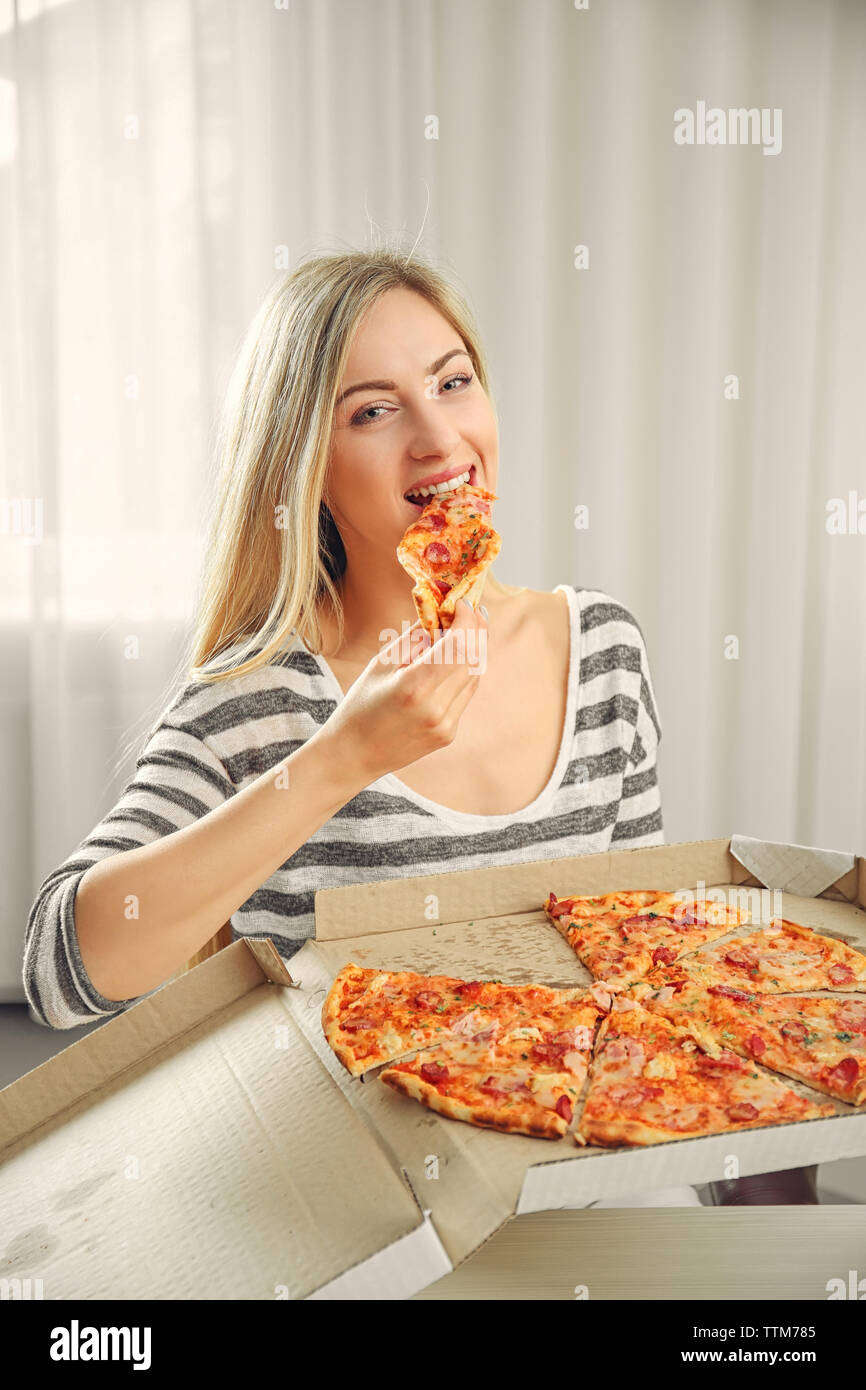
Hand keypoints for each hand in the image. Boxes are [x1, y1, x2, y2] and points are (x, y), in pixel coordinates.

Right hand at [321, 598, 487, 786]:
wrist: (354, 755)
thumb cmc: (361, 705)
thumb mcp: (381, 664)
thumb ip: (415, 639)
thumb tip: (441, 615)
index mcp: (415, 686)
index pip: (458, 645)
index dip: (467, 620)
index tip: (463, 603)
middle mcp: (436, 707)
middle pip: (473, 659)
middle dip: (476, 631)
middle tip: (472, 612)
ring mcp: (446, 724)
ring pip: (475, 677)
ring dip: (474, 651)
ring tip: (465, 631)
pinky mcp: (449, 734)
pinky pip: (465, 695)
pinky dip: (465, 673)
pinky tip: (454, 661)